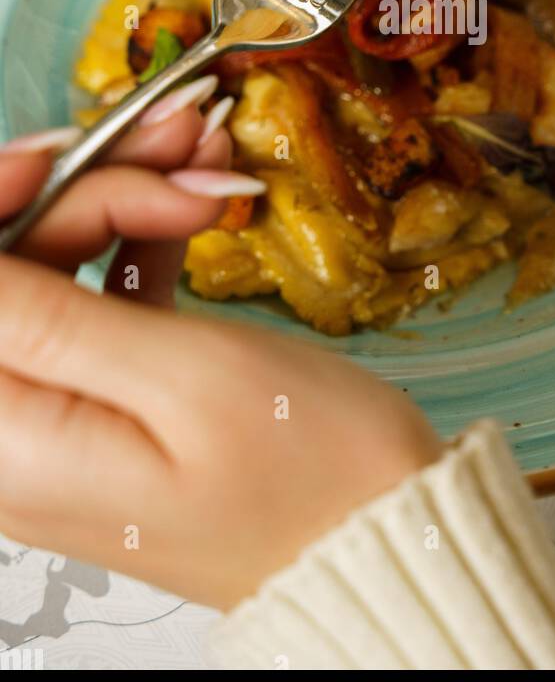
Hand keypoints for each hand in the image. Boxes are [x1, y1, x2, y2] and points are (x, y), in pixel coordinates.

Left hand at [0, 96, 441, 609]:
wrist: (389, 543)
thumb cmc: (310, 475)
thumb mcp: (187, 381)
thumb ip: (53, 317)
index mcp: (12, 441)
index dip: (3, 199)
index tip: (72, 150)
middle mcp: (18, 435)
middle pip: (14, 266)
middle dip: (89, 185)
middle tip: (183, 138)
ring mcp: (67, 417)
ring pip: (61, 270)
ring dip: (126, 199)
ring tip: (208, 150)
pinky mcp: (117, 402)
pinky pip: (106, 299)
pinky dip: (148, 240)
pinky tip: (205, 196)